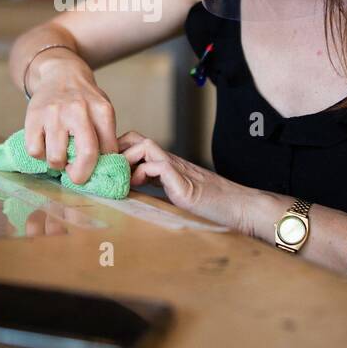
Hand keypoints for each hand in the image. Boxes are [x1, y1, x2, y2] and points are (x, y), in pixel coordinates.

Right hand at [24, 55, 117, 186]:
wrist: (61, 73)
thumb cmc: (85, 99)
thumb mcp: (102, 111)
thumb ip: (105, 137)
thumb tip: (103, 169)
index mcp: (102, 110)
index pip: (108, 150)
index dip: (101, 167)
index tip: (94, 169)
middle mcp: (79, 110)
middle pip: (86, 155)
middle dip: (81, 175)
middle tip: (76, 177)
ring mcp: (55, 113)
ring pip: (56, 158)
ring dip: (57, 164)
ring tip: (59, 154)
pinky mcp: (33, 116)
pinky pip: (35, 151)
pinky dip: (40, 155)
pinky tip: (45, 145)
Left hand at [117, 131, 250, 230]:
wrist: (240, 209)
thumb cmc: (211, 207)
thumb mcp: (174, 196)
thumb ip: (156, 190)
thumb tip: (128, 191)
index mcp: (167, 166)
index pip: (136, 145)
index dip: (118, 151)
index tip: (106, 168)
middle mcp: (171, 163)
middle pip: (137, 138)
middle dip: (117, 150)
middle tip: (109, 169)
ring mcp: (178, 170)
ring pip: (146, 146)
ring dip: (128, 159)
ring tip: (122, 178)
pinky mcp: (185, 184)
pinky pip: (160, 166)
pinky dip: (144, 172)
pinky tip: (139, 185)